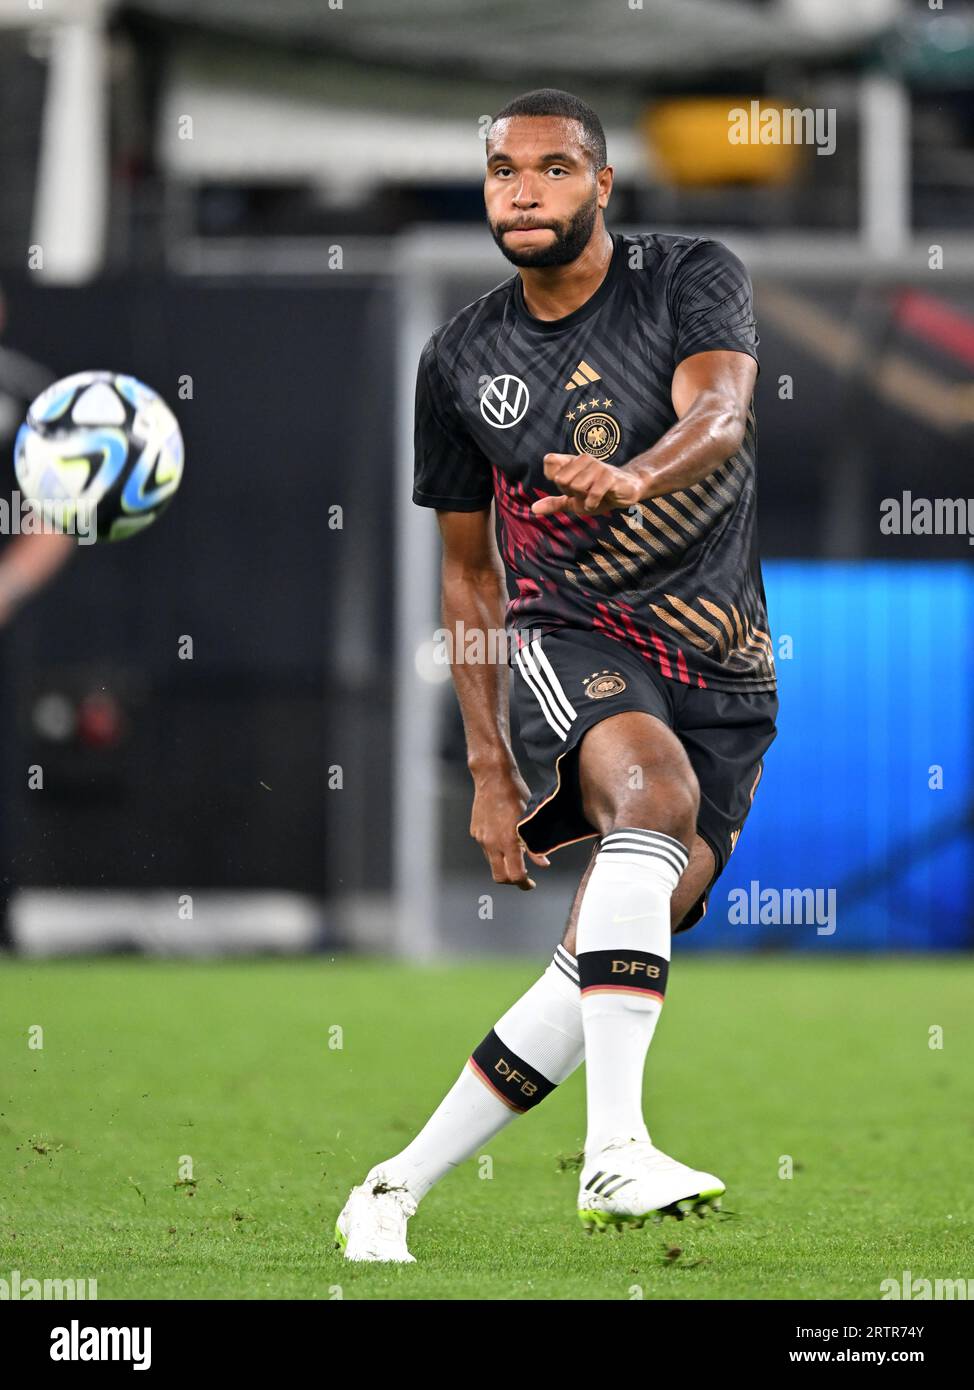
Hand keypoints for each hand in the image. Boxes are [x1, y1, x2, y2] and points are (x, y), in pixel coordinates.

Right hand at [469, 766, 550, 890]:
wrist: (493, 777)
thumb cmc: (515, 794)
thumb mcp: (531, 820)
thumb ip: (535, 845)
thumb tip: (543, 864)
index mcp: (507, 841)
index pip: (515, 875)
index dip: (524, 884)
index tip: (531, 884)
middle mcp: (491, 843)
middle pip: (499, 876)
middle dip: (511, 881)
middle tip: (523, 878)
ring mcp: (481, 838)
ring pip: (492, 861)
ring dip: (504, 863)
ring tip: (516, 853)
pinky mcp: (475, 831)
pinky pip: (486, 848)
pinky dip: (496, 849)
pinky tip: (504, 837)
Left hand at [531, 452, 644, 517]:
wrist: (626, 491)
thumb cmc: (599, 494)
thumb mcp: (573, 501)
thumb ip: (553, 503)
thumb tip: (533, 509)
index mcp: (572, 461)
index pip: (549, 462)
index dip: (555, 479)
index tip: (568, 486)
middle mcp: (583, 459)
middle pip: (561, 480)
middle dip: (571, 494)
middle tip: (585, 493)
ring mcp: (597, 466)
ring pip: (576, 487)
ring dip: (583, 500)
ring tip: (593, 496)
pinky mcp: (609, 476)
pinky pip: (592, 494)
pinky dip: (592, 504)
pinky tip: (598, 501)